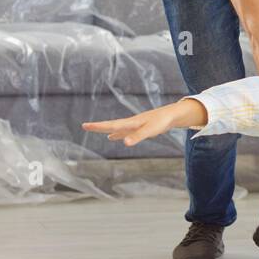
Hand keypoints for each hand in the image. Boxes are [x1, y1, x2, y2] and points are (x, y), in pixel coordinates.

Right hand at [82, 99, 206, 146]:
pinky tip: (118, 137)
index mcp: (131, 123)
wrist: (173, 115)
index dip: (98, 126)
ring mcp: (136, 125)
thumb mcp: (150, 130)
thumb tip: (125, 143)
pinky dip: (120, 134)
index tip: (85, 125)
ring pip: (119, 128)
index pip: (111, 125)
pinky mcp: (142, 127)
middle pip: (112, 125)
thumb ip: (137, 137)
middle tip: (85, 126)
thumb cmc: (162, 122)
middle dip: (99, 127)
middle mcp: (131, 123)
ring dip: (109, 130)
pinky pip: (126, 131)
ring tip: (102, 134)